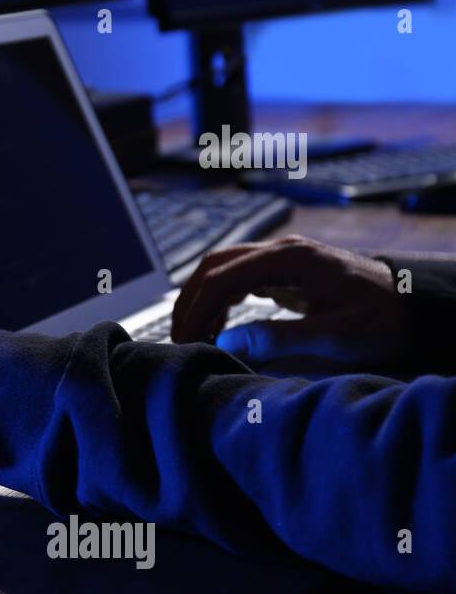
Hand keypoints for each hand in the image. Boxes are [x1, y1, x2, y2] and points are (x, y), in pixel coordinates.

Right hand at [171, 235, 406, 365]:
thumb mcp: (335, 335)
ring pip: (222, 269)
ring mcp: (282, 257)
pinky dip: (219, 301)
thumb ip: (280, 338)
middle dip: (190, 302)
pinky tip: (217, 327)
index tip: (185, 340)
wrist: (414, 304)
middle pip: (215, 266)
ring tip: (194, 337)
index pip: (224, 277)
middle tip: (180, 339)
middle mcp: (282, 250)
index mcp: (292, 259)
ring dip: (202, 301)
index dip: (198, 310)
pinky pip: (238, 278)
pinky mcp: (284, 270)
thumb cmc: (382, 319)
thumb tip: (228, 342)